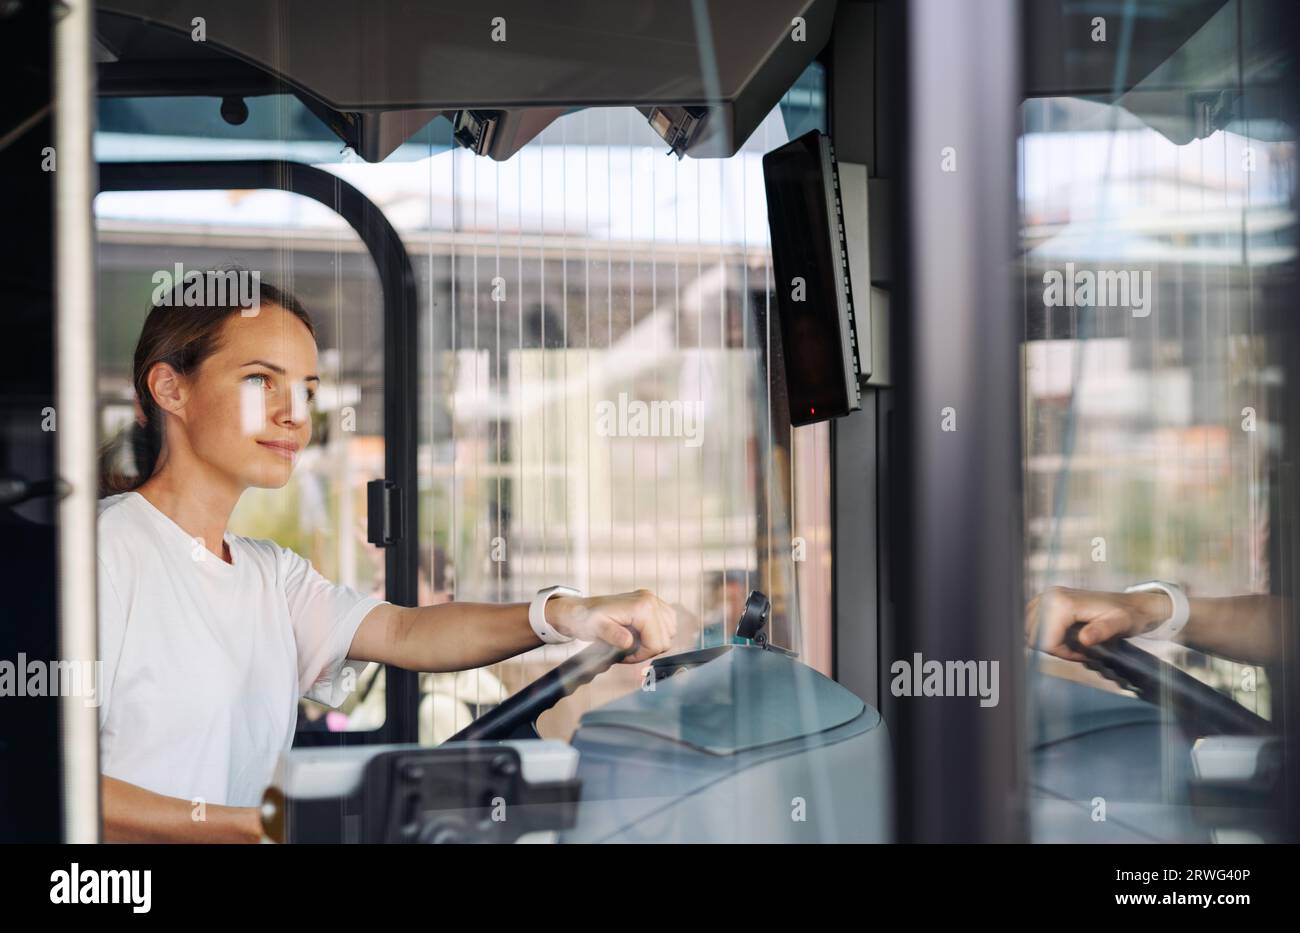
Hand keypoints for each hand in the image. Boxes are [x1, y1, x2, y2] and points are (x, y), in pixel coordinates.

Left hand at [548, 588, 677, 662]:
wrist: (579, 610)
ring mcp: (652, 599)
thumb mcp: (596, 629)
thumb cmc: (585, 619)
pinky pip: (666, 623)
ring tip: (631, 643)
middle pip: (666, 639)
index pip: (657, 642)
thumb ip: (612, 635)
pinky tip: (638, 635)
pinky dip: (655, 633)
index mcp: (641, 607)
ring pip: (669, 632)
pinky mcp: (651, 602)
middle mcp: (650, 600)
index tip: (624, 655)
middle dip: (647, 649)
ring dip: (652, 642)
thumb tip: (628, 642)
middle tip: (626, 650)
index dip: (642, 655)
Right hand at [1024, 585, 1171, 661]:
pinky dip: (1047, 633)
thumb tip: (1084, 639)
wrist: (1131, 604)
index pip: (1044, 639)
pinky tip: (1065, 634)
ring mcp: (1047, 596)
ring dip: (1050, 640)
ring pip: (1031, 630)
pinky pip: (1034, 622)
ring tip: (1074, 641)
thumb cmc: (1128, 616)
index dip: (1062, 652)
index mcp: (1062, 603)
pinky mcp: (1047, 599)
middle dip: (1055, 647)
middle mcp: (1051, 596)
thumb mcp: (1120, 625)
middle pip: (1034, 635)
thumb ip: (1102, 631)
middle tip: (1079, 648)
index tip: (1083, 651)